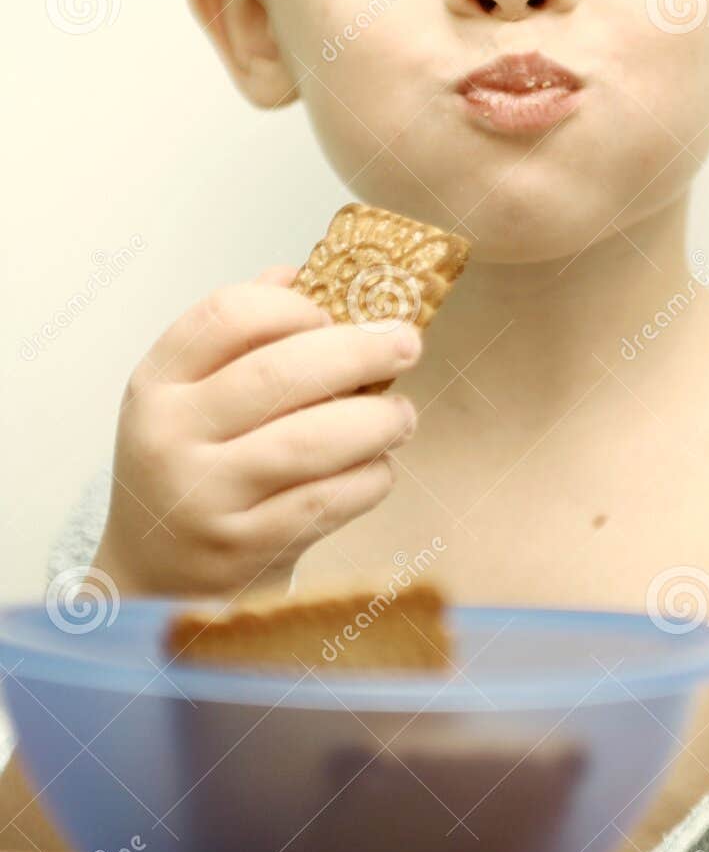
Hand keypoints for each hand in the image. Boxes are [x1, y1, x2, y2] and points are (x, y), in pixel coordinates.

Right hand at [93, 265, 421, 598]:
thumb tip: (303, 273)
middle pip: (277, 373)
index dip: (293, 306)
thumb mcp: (192, 398)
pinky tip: (380, 465)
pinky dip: (369, 477)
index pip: (226, 315)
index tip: (334, 314)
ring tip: (403, 415)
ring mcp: (205, 497)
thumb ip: (240, 336)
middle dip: (358, 352)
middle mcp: (171, 437)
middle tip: (407, 343)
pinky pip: (327, 502)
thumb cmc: (194, 467)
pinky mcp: (244, 550)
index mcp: (157, 383)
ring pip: (310, 441)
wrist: (157, 579)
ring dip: (376, 420)